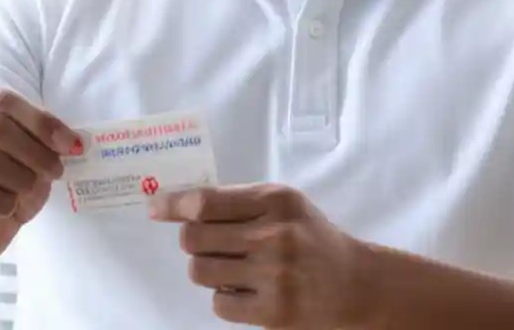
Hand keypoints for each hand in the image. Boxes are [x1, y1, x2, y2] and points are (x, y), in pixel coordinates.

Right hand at [0, 88, 80, 260]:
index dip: (40, 122)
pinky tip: (7, 207)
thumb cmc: (2, 182)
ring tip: (30, 190)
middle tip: (55, 170)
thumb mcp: (25, 149)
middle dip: (34, 151)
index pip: (1, 100)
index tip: (69, 144)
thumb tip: (73, 140)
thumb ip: (42, 136)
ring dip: (22, 180)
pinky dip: (5, 203)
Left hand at [149, 183, 373, 328]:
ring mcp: (273, 276)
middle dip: (193, 240)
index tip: (156, 209)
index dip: (173, 205)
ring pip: (200, 271)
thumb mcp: (283, 205)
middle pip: (194, 238)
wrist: (357, 284)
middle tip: (209, 243)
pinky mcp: (273, 311)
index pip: (206, 202)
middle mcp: (273, 236)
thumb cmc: (310, 237)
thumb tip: (176, 205)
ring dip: (206, 269)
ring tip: (230, 267)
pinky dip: (225, 298)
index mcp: (275, 201)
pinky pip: (219, 304)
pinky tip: (245, 290)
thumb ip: (236, 201)